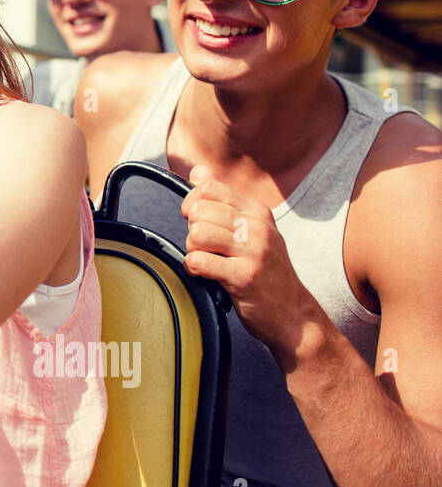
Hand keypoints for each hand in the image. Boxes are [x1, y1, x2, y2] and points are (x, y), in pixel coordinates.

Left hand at [180, 164, 319, 359]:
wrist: (294, 315)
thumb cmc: (264, 271)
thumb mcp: (250, 230)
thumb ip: (223, 200)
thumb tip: (198, 171)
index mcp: (258, 211)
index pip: (208, 189)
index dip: (193, 205)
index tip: (200, 223)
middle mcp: (258, 226)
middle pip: (198, 211)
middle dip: (193, 231)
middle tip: (209, 250)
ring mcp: (254, 251)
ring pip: (196, 235)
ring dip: (194, 251)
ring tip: (210, 262)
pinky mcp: (244, 276)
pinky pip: (198, 261)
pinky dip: (194, 270)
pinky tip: (209, 276)